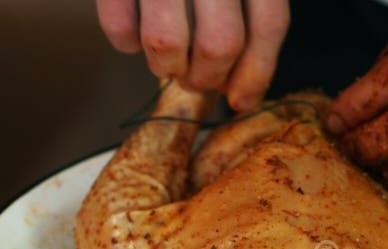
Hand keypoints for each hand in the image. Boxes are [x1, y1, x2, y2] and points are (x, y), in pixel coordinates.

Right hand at [96, 0, 289, 110]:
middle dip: (207, 78)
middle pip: (220, 44)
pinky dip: (124, 43)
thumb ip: (249, 4)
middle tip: (197, 79)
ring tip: (166, 61)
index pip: (268, 23)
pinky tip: (131, 39)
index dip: (258, 71)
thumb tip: (244, 79)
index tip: (242, 100)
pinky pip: (118, 25)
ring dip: (167, 67)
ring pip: (168, 43)